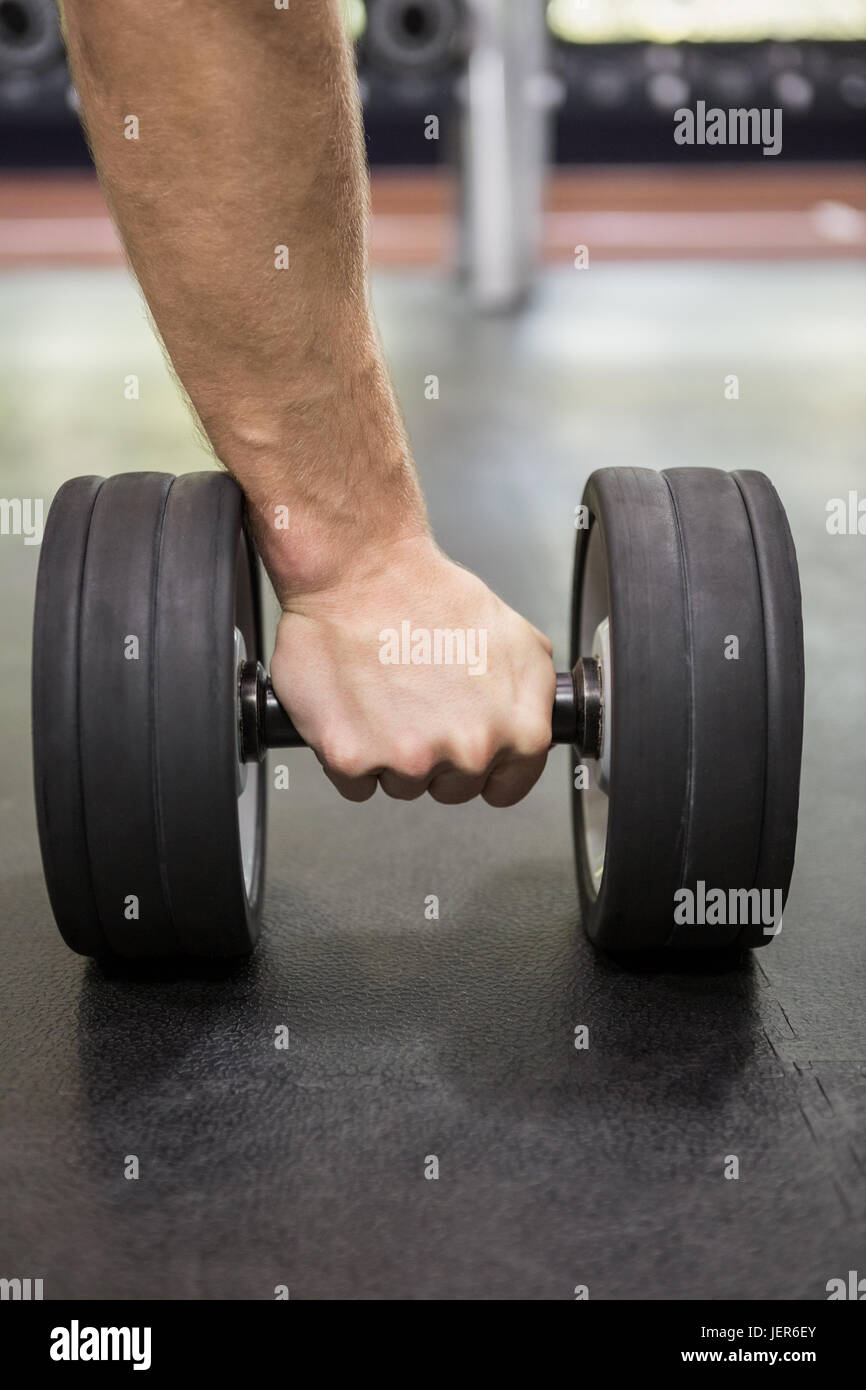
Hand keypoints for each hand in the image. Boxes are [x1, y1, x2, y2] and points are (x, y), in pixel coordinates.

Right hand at [268, 535, 554, 805]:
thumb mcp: (517, 639)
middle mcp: (470, 751)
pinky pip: (353, 782)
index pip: (509, 786)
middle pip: (452, 789)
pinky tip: (356, 710)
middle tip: (417, 703)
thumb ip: (530, 696)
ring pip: (402, 787)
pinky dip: (348, 754)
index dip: (486, 768)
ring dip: (390, 755)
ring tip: (386, 697)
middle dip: (435, 756)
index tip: (466, 750)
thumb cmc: (428, 595)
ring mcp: (410, 760)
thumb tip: (526, 724)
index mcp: (520, 730)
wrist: (362, 570)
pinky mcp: (352, 759)